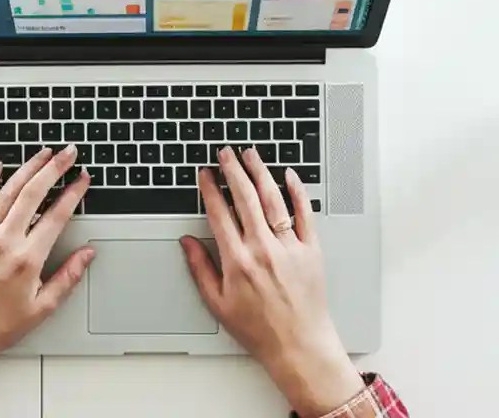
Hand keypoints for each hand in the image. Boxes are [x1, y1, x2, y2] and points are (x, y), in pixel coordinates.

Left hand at [0, 146, 92, 417]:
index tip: (82, 179)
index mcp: (27, 259)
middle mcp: (4, 242)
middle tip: (67, 153)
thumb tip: (87, 255)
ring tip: (42, 154)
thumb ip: (68, 277)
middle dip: (54, 168)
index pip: (57, 215)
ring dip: (27, 168)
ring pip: (7, 192)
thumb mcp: (43, 307)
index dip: (73, 192)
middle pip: (33, 193)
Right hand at [181, 148, 363, 416]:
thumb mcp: (217, 303)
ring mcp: (289, 247)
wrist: (298, 345)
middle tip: (225, 153)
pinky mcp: (311, 249)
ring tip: (251, 155)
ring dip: (259, 172)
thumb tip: (186, 242)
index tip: (205, 174)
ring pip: (272, 198)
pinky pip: (304, 213)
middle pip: (245, 197)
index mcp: (237, 261)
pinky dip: (296, 191)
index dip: (210, 189)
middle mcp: (263, 249)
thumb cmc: (259, 329)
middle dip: (232, 170)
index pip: (219, 213)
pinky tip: (288, 175)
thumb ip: (200, 268)